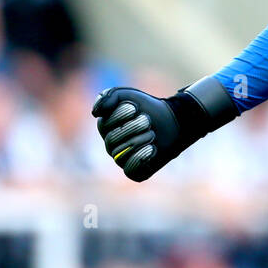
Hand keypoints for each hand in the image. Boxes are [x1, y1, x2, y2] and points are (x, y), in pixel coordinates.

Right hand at [92, 77, 236, 181]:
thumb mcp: (128, 95)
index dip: (121, 115)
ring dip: (141, 140)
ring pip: (121, 155)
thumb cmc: (148, 108)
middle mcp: (110, 145)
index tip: (136, 108)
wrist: (172, 122)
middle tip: (148, 121)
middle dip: (135, 127)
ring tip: (152, 133)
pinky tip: (152, 148)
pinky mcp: (134, 172)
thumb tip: (95, 113)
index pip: (104, 125)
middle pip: (113, 141)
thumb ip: (108, 96)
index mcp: (105, 128)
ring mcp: (121, 159)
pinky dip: (141, 158)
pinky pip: (130, 170)